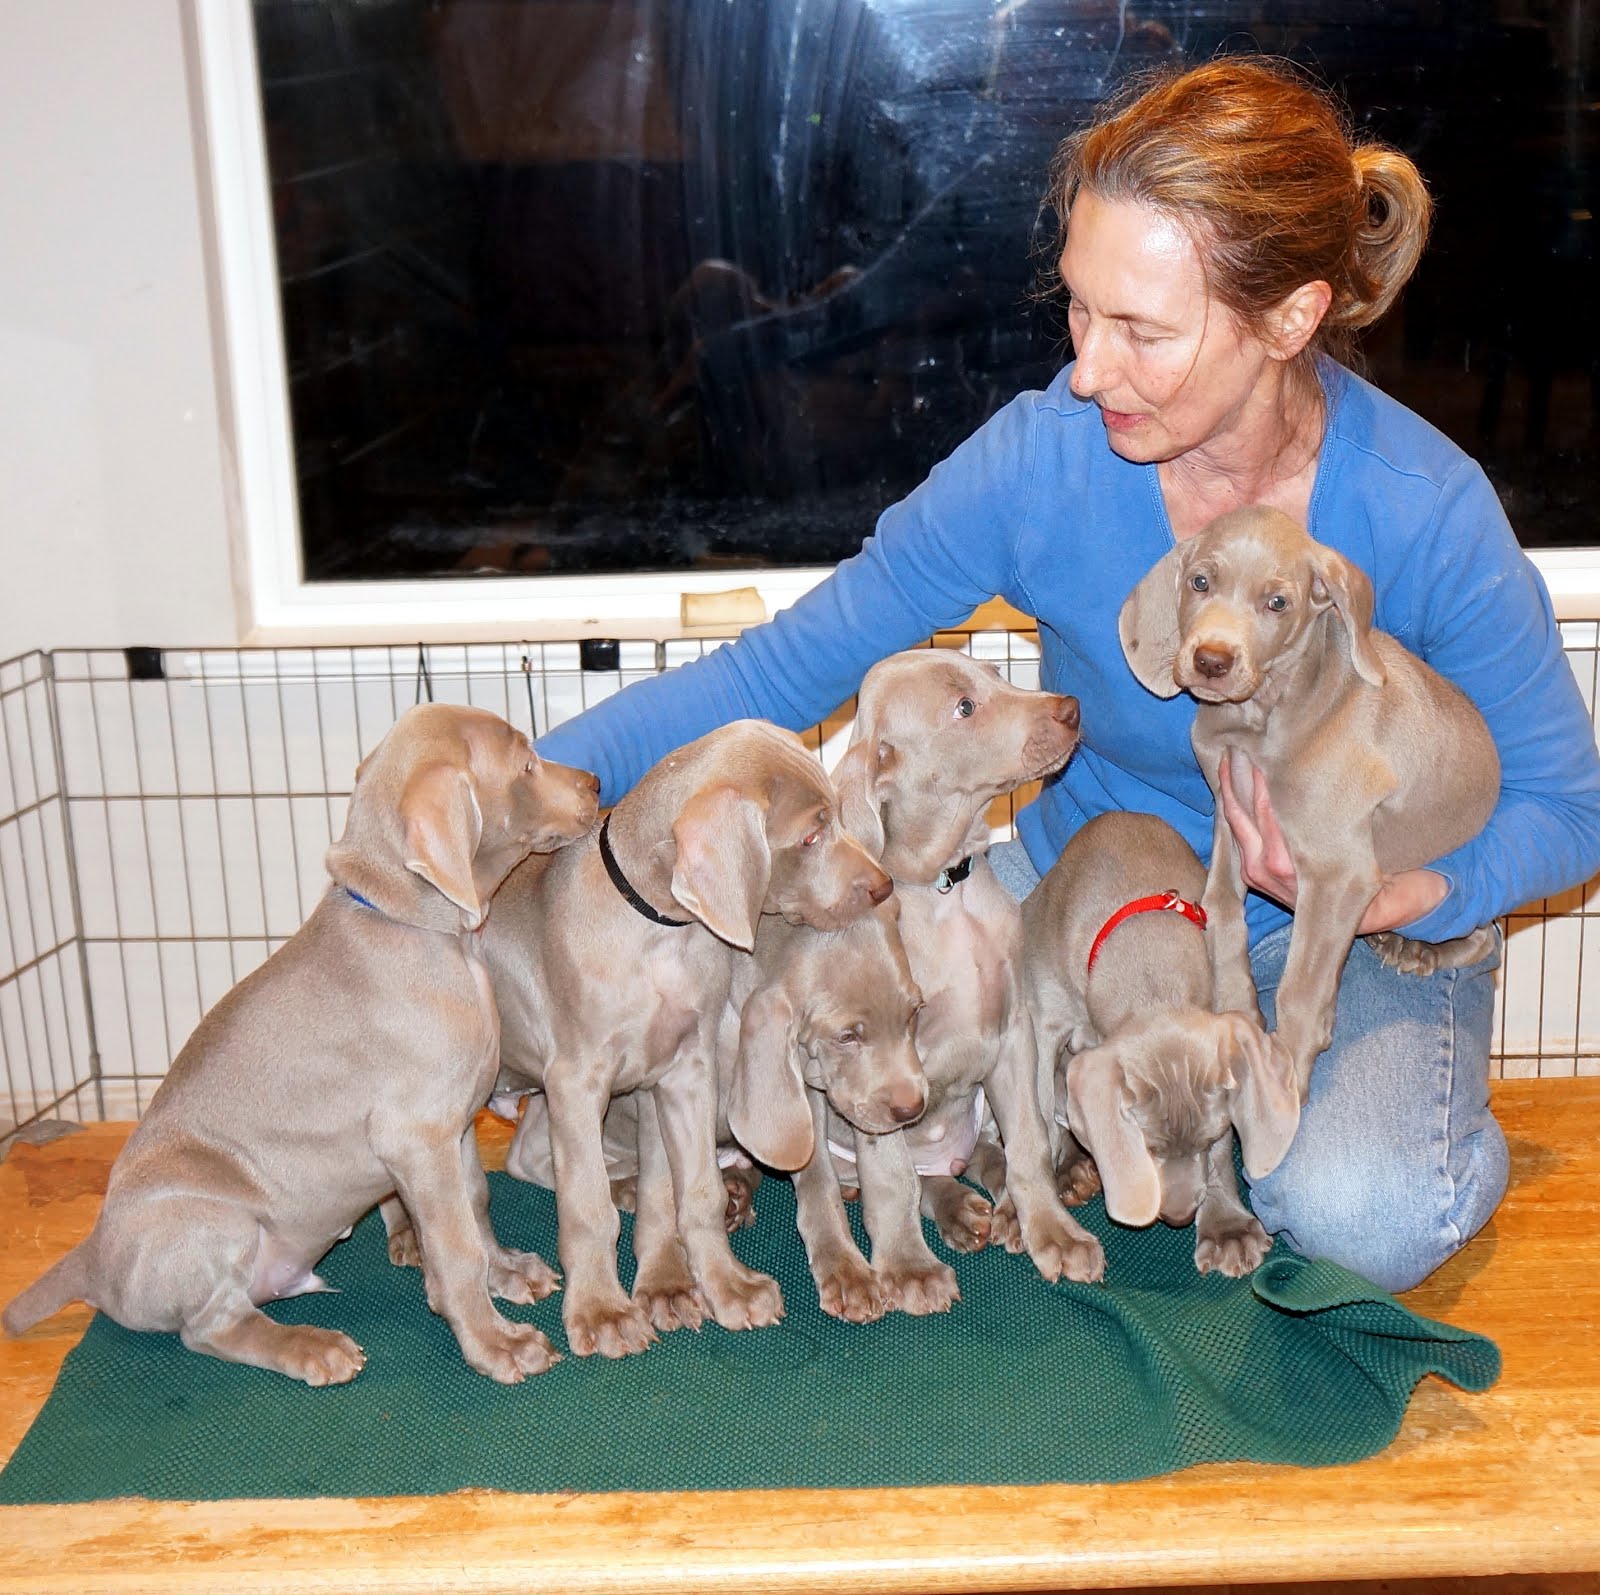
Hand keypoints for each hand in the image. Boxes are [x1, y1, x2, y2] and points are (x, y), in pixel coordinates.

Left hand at [1216, 752, 1448, 934]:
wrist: (1367, 912)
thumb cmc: (1370, 871)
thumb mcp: (1361, 843)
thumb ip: (1338, 817)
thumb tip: (1329, 772)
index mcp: (1290, 861)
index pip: (1267, 805)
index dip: (1263, 772)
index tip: (1264, 741)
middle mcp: (1267, 867)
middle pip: (1245, 807)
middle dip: (1243, 771)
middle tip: (1241, 738)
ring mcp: (1254, 871)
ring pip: (1234, 818)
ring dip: (1230, 784)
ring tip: (1230, 752)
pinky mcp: (1249, 872)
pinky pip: (1234, 831)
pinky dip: (1230, 805)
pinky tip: (1227, 781)